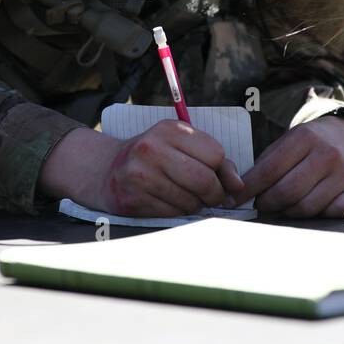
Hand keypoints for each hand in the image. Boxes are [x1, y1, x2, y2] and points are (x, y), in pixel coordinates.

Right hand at [40, 119, 244, 217]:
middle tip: (212, 198)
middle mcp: (151, 148)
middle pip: (204, 179)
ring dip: (195, 206)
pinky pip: (172, 214)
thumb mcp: (179, 146)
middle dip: (214, 194)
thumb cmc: (153, 158)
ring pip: (190, 201)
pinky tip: (168, 203)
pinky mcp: (132, 198)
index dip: (223, 171)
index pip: (215, 154)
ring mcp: (139, 174)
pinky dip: (178, 213)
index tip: (220, 178)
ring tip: (185, 197)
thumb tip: (238, 186)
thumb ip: (214, 160)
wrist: (105, 170)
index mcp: (168, 129)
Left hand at [234, 114, 343, 217]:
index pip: (270, 170)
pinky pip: (331, 213)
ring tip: (282, 206)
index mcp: (305, 138)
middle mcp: (328, 154)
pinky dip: (316, 215)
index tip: (233, 201)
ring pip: (306, 207)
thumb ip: (267, 162)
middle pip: (287, 192)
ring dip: (288, 211)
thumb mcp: (289, 140)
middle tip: (261, 205)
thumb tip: (241, 189)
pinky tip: (310, 206)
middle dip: (267, 203)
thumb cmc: (313, 143)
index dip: (249, 189)